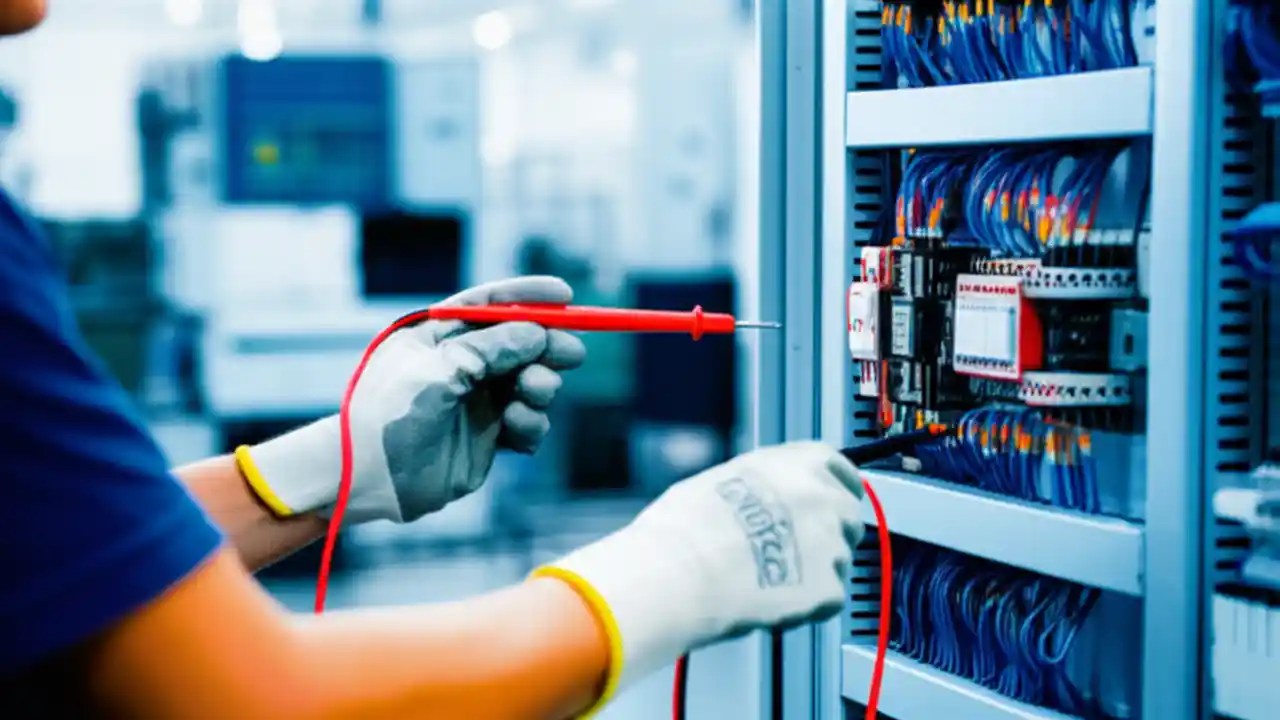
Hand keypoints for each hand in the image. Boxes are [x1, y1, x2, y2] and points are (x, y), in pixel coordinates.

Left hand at [235, 276, 585, 524]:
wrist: (367, 480)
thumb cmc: (389, 416)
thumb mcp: (438, 371)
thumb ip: (490, 348)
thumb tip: (537, 333)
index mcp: (439, 335)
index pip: (489, 303)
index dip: (528, 297)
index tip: (565, 294)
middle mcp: (461, 363)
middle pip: (521, 343)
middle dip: (547, 346)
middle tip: (570, 354)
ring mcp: (477, 400)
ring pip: (531, 383)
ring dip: (540, 387)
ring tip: (529, 397)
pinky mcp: (488, 437)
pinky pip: (528, 422)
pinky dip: (532, 424)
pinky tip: (517, 429)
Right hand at [534, 442, 863, 707]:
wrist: (680, 573)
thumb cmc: (686, 528)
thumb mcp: (722, 479)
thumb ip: (762, 485)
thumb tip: (764, 496)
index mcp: (797, 464)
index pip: (842, 468)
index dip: (837, 486)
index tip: (834, 496)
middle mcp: (822, 499)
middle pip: (848, 516)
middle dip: (830, 532)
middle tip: (795, 547)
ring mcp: (831, 545)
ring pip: (839, 560)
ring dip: (815, 570)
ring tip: (771, 578)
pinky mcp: (828, 589)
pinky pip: (828, 598)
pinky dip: (808, 604)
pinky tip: (774, 600)